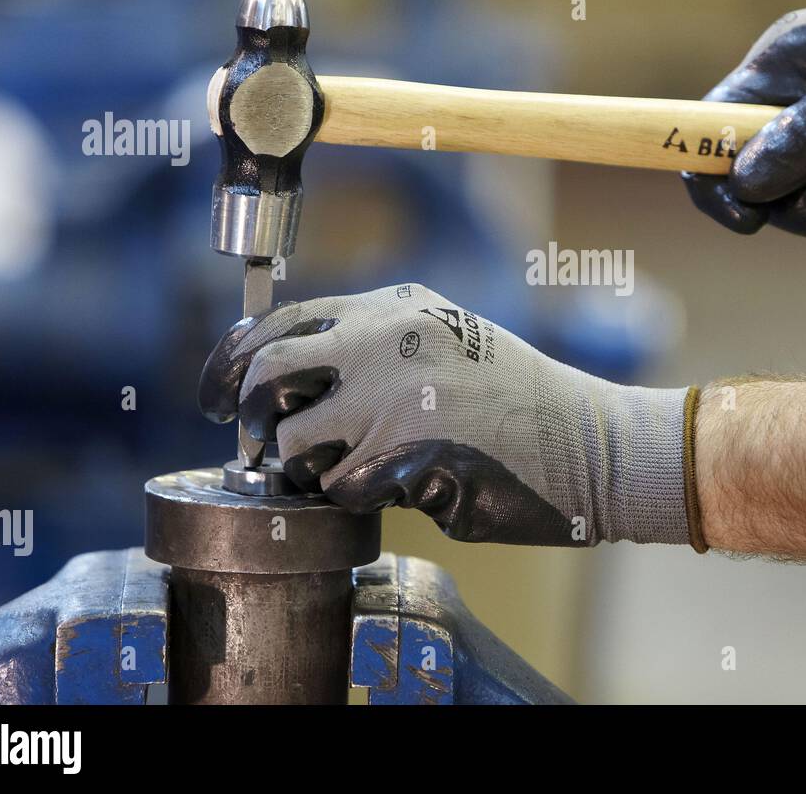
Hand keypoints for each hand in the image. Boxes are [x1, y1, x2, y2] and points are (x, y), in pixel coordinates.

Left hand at [198, 284, 694, 546]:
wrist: (589, 442)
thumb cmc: (519, 400)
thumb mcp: (443, 339)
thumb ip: (373, 345)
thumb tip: (289, 382)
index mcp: (391, 306)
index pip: (280, 321)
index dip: (232, 361)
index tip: (217, 398)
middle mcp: (382, 339)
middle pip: (265, 373)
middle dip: (244, 417)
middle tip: (250, 448)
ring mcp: (391, 395)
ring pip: (292, 441)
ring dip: (306, 468)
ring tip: (349, 471)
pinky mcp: (405, 453)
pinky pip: (341, 488)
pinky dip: (357, 499)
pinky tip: (401, 489)